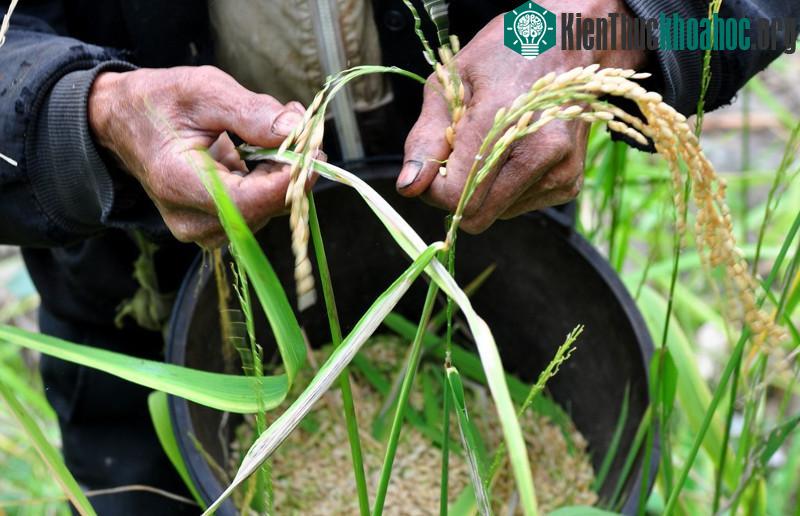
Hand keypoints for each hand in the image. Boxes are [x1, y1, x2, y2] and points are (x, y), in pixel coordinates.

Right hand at [88, 66, 306, 246]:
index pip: (250, 202)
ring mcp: (203, 229)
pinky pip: (258, 209)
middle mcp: (191, 219)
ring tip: (275, 130)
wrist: (124, 123)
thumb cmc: (159, 103)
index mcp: (179, 184)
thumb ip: (250, 112)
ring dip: (283, 172)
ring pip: (267, 210)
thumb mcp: (202, 91)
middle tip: (300, 126)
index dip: (290, 180)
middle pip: (264, 208)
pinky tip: (264, 150)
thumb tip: (298, 129)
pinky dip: (271, 179)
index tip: (314, 149)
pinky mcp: (216, 226)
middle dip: (291, 168)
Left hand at [397, 0, 646, 232]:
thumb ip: (426, 139)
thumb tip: (408, 188)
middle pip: (477, 214)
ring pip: (496, 214)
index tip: (435, 163)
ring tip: (494, 142)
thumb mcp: (451, 82)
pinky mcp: (570, 183)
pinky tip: (514, 150)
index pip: (456, 194)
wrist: (568, 43)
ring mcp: (561, 169)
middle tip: (461, 154)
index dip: (433, 189)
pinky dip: (507, 187)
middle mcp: (541, 150)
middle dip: (458, 192)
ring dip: (485, 187)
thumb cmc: (502, 56)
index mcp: (504, 119)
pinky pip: (518, 207)